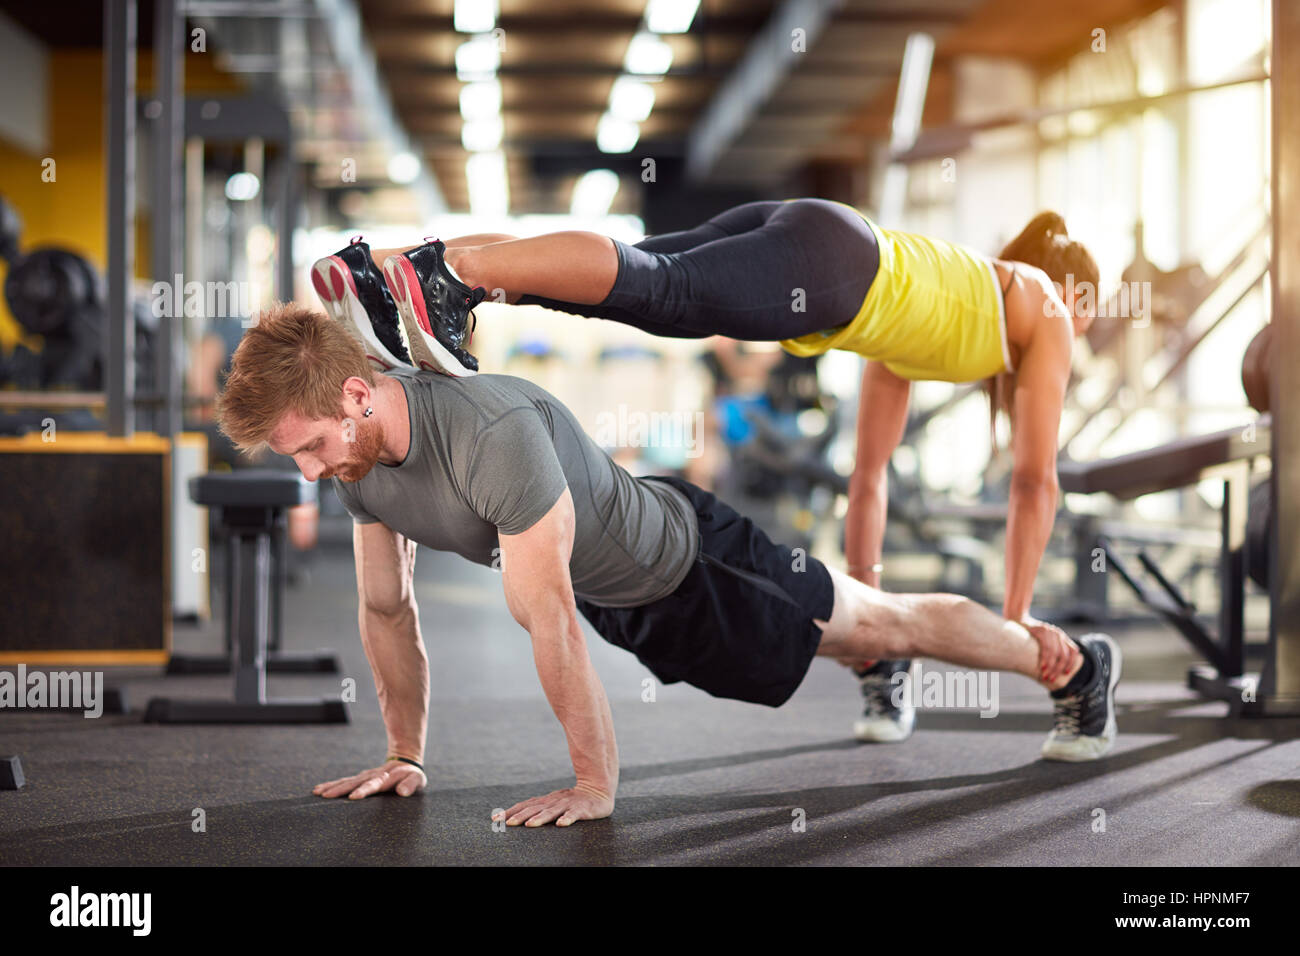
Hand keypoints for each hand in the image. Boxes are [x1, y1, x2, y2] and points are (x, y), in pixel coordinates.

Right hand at [313, 761, 426, 799]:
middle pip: (353, 783)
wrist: (405, 762)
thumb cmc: (411, 775)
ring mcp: (364, 777)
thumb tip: (402, 792)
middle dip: (339, 789)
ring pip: (345, 781)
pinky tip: (319, 790)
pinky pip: (344, 782)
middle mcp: (371, 777)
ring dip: (332, 787)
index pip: (372, 785)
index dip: (364, 790)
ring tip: (317, 792)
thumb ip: (410, 784)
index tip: (354, 797)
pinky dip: (331, 785)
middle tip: (325, 796)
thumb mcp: (417, 779)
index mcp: (384, 779)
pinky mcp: (359, 779)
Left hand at [493, 784, 613, 826]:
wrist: (598, 790)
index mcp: (546, 800)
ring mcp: (568, 804)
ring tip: (530, 825)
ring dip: (541, 818)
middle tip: (508, 823)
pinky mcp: (582, 809)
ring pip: (552, 812)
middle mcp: (554, 801)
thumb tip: (514, 816)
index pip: (525, 805)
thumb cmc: (571, 800)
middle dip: (521, 816)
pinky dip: (567, 819)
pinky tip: (561, 824)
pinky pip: (574, 814)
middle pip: (535, 809)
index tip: (495, 818)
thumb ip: (537, 809)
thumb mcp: (552, 803)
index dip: (510, 812)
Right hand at [1019, 616, 1080, 685]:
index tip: (1066, 673)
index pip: (1074, 650)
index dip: (1072, 663)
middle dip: (1058, 669)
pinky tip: (1042, 667)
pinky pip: (1046, 648)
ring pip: (1056, 653)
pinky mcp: (1041, 630)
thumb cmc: (1029, 635)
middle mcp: (1058, 633)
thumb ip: (1050, 650)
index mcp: (1062, 637)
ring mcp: (1050, 631)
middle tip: (1052, 678)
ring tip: (1045, 676)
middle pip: (1064, 655)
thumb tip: (1051, 669)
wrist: (1018, 619)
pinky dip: (1045, 659)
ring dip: (1051, 667)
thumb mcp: (1043, 641)